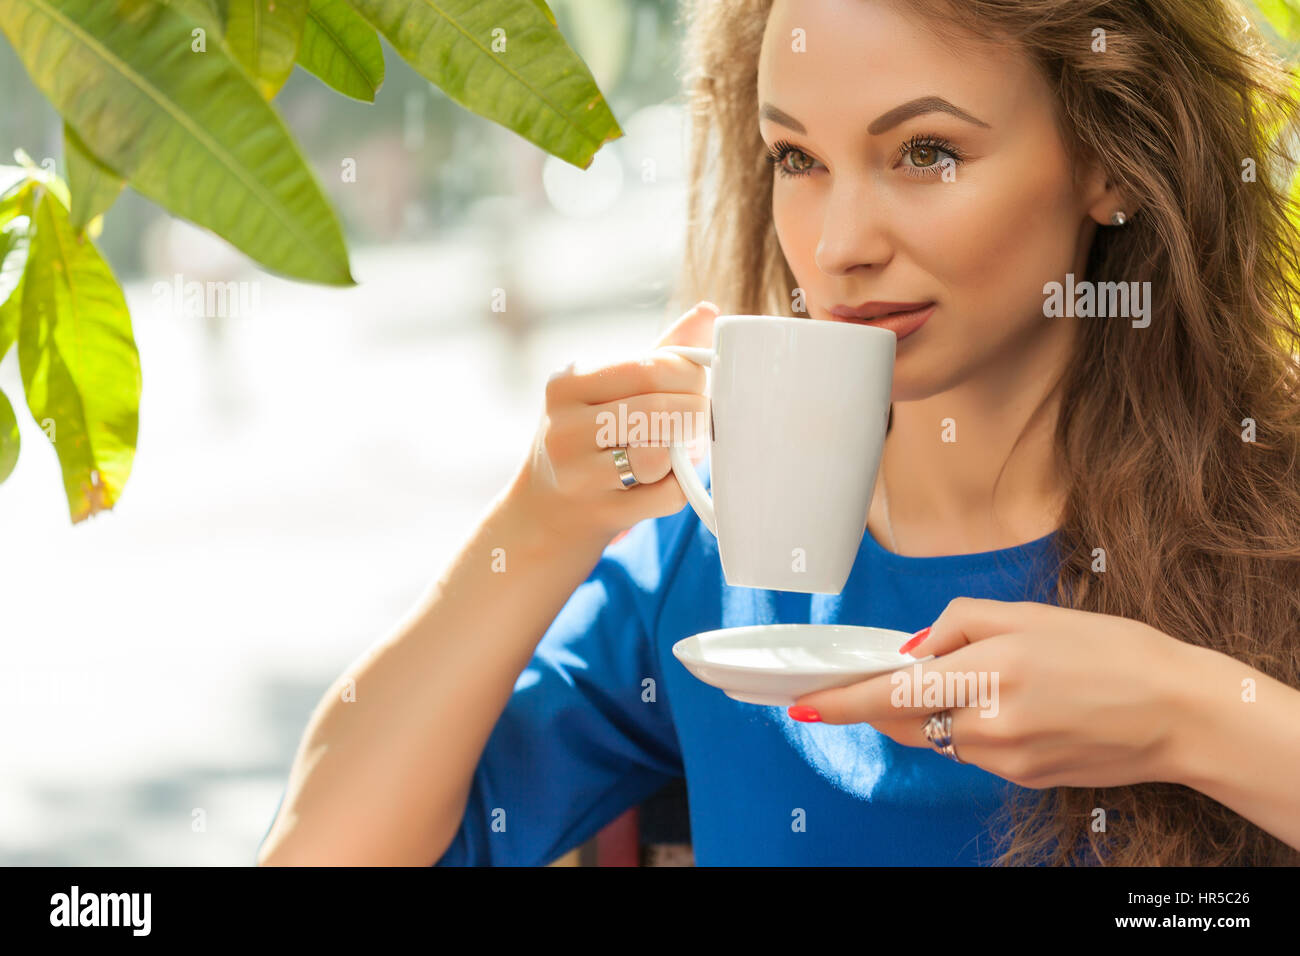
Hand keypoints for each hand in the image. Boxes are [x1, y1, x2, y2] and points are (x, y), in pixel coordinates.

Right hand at [508, 301, 718, 546]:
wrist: (544, 512)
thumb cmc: (587, 440)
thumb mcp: (607, 391)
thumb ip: (659, 353)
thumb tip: (708, 311)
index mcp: (567, 384)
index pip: (650, 367)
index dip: (691, 376)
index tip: (699, 387)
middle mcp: (563, 427)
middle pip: (658, 409)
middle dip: (694, 413)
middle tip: (701, 419)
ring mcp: (577, 474)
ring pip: (659, 455)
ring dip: (683, 452)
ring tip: (677, 449)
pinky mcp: (599, 513)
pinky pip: (666, 495)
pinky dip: (678, 487)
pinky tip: (664, 480)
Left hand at [788, 598, 1197, 789]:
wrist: (1179, 712)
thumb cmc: (1109, 651)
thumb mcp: (1028, 614)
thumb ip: (955, 628)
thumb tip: (909, 653)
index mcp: (988, 675)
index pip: (890, 694)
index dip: (840, 702)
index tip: (801, 705)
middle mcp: (989, 727)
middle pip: (904, 720)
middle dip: (887, 698)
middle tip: (891, 672)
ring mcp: (1005, 761)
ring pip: (937, 736)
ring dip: (934, 709)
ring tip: (985, 678)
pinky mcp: (1021, 779)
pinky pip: (971, 751)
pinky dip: (970, 726)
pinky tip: (1014, 704)